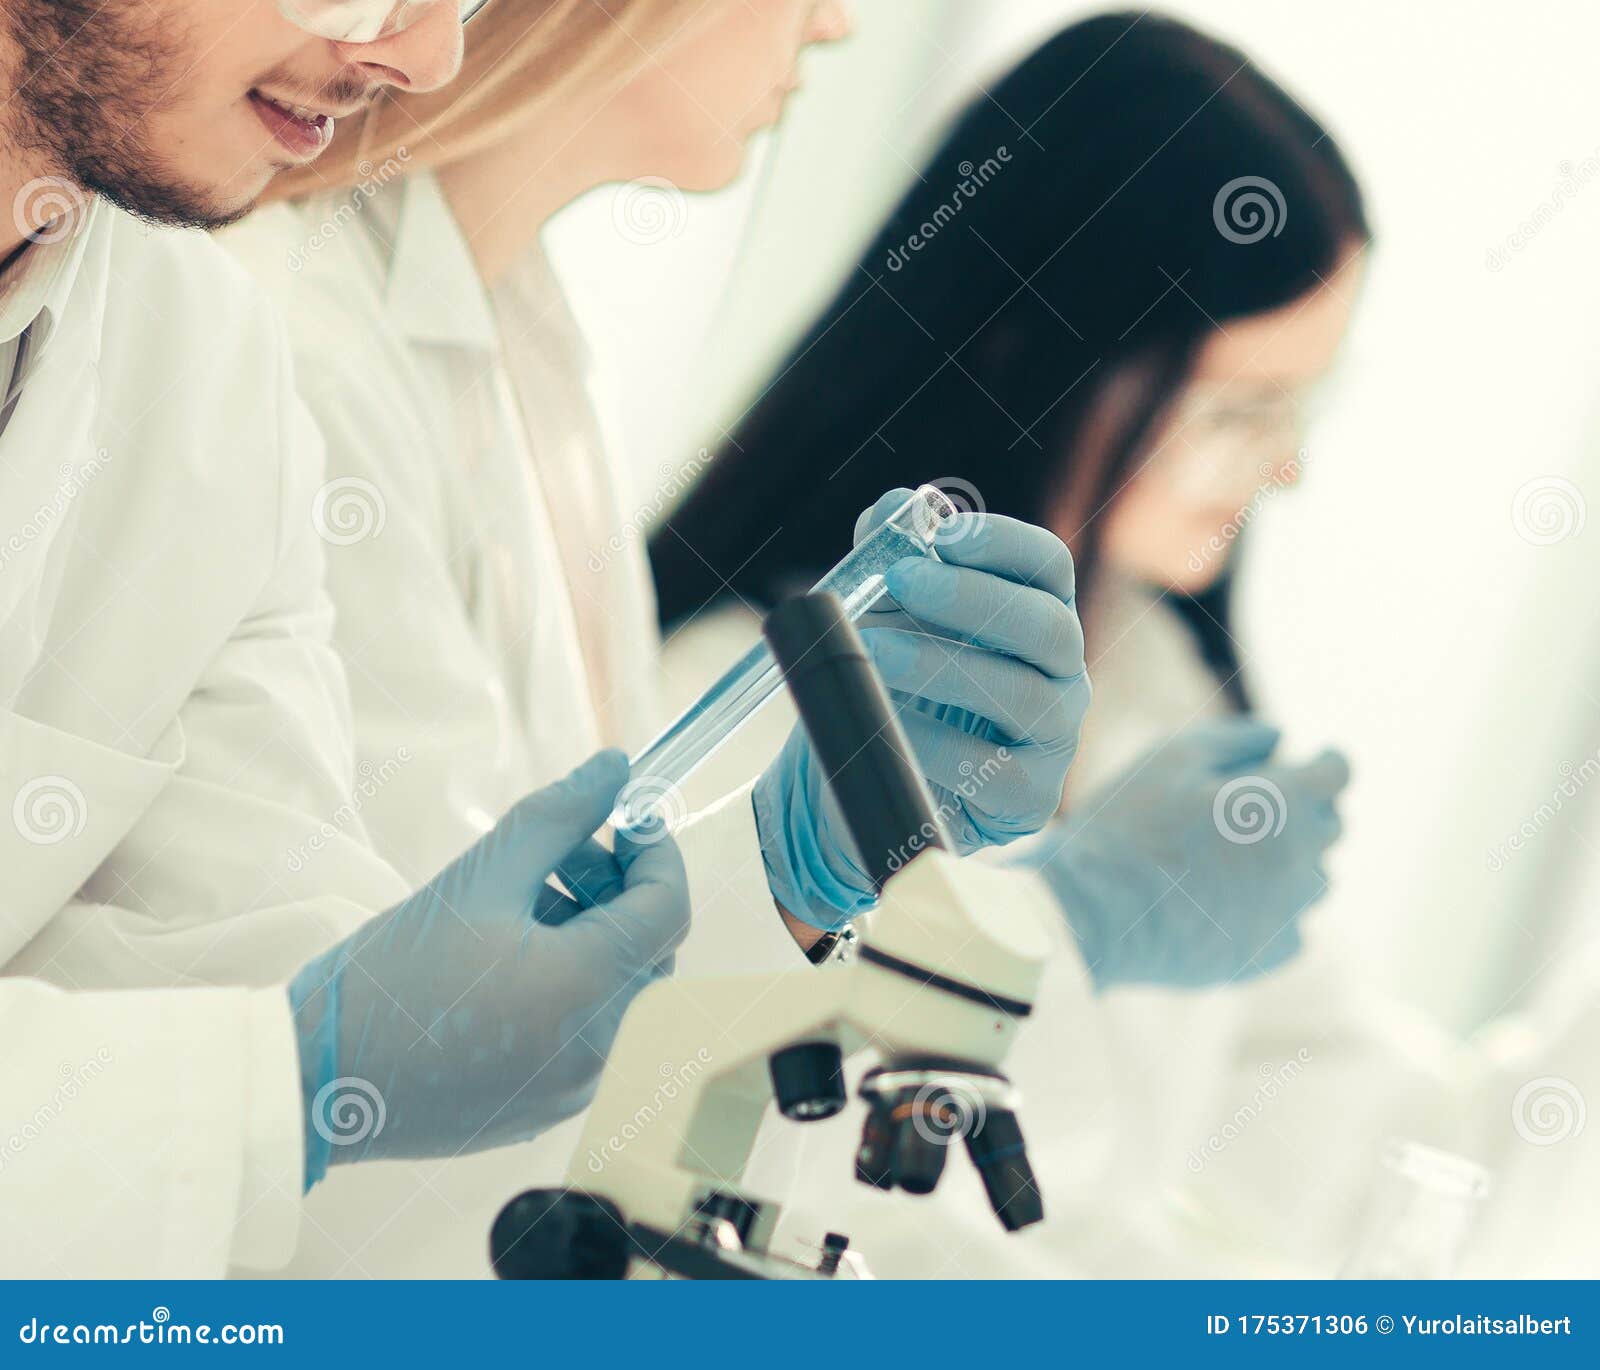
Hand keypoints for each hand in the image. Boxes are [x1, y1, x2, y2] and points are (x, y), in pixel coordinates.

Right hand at [289, 750, 687, 1185]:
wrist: (314, 1082)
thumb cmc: (389, 977)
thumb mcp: (477, 877)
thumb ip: (557, 816)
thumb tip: (616, 767)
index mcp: (586, 988)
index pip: (668, 906)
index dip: (656, 851)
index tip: (626, 817)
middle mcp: (599, 1048)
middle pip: (650, 949)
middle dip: (617, 890)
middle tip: (557, 857)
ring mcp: (577, 1086)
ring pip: (623, 991)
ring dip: (592, 935)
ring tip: (519, 906)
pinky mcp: (550, 1107)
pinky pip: (591, 1032)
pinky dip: (573, 985)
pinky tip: (508, 962)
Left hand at [753, 488, 1089, 929]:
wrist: (887, 780)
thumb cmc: (902, 683)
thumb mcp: (890, 616)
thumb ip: (892, 558)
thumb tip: (895, 507)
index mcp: (1037, 613)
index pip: (1046, 565)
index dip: (1000, 542)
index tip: (940, 532)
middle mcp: (1061, 672)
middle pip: (1047, 624)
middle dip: (972, 597)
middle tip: (899, 580)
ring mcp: (1053, 736)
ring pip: (1023, 694)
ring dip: (943, 666)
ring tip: (876, 652)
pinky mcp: (1028, 796)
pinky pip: (994, 768)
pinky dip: (938, 744)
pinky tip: (891, 727)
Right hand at [1020, 718, 1348, 988]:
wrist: (1091, 912)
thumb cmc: (1128, 825)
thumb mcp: (1171, 758)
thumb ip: (1235, 740)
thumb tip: (1279, 738)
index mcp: (1283, 804)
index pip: (1337, 773)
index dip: (1325, 761)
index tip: (1312, 760)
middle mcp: (1300, 860)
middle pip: (1331, 826)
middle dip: (1306, 809)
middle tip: (1256, 806)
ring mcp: (1287, 914)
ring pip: (1315, 880)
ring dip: (1292, 861)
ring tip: (1236, 857)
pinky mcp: (1266, 956)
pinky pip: (1294, 928)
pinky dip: (1275, 911)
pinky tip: (1230, 902)